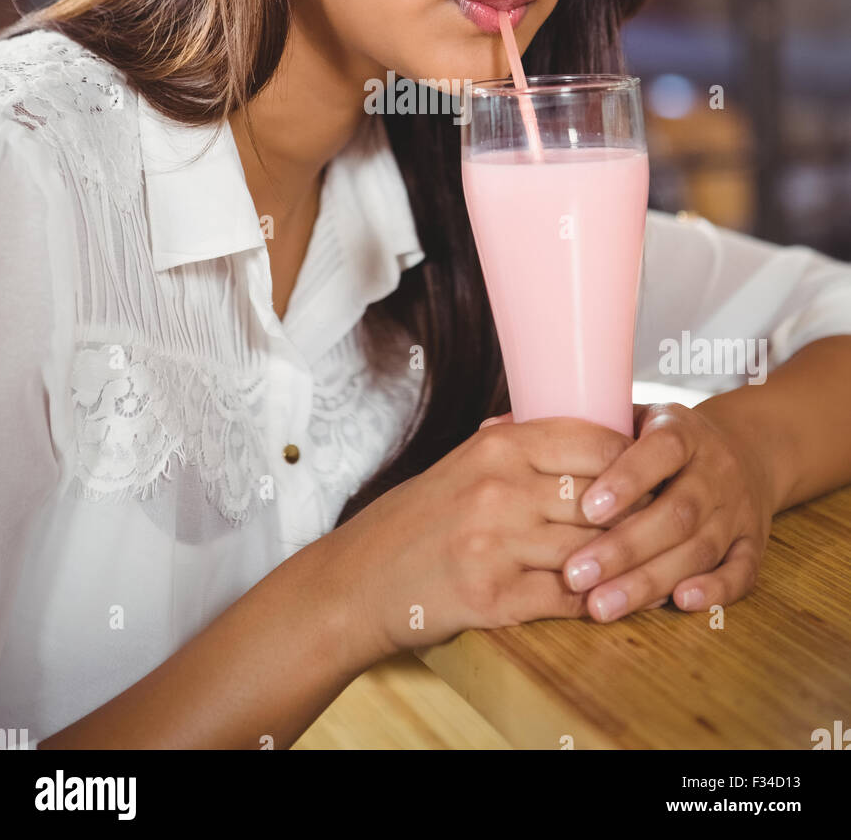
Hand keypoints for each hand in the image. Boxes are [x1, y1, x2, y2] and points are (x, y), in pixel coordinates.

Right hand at [331, 414, 642, 658]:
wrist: (358, 580)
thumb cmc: (416, 520)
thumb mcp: (463, 464)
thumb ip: (518, 446)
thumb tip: (582, 426)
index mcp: (496, 445)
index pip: (594, 441)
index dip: (634, 459)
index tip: (653, 472)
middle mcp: (500, 488)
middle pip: (603, 496)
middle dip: (639, 513)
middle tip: (668, 521)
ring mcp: (497, 544)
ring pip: (593, 549)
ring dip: (624, 562)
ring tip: (651, 563)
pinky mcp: (494, 597)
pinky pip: (568, 598)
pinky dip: (595, 600)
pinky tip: (608, 598)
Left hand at [559, 401, 774, 621]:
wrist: (744, 451)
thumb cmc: (660, 441)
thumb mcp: (631, 418)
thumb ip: (580, 429)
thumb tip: (495, 425)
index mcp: (682, 431)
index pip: (660, 451)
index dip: (626, 479)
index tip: (586, 508)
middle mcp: (715, 470)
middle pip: (676, 513)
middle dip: (624, 548)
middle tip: (575, 574)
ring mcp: (737, 509)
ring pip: (699, 549)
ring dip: (651, 580)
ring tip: (601, 605)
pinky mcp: (753, 544)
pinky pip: (741, 572)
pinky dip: (714, 591)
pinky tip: (679, 603)